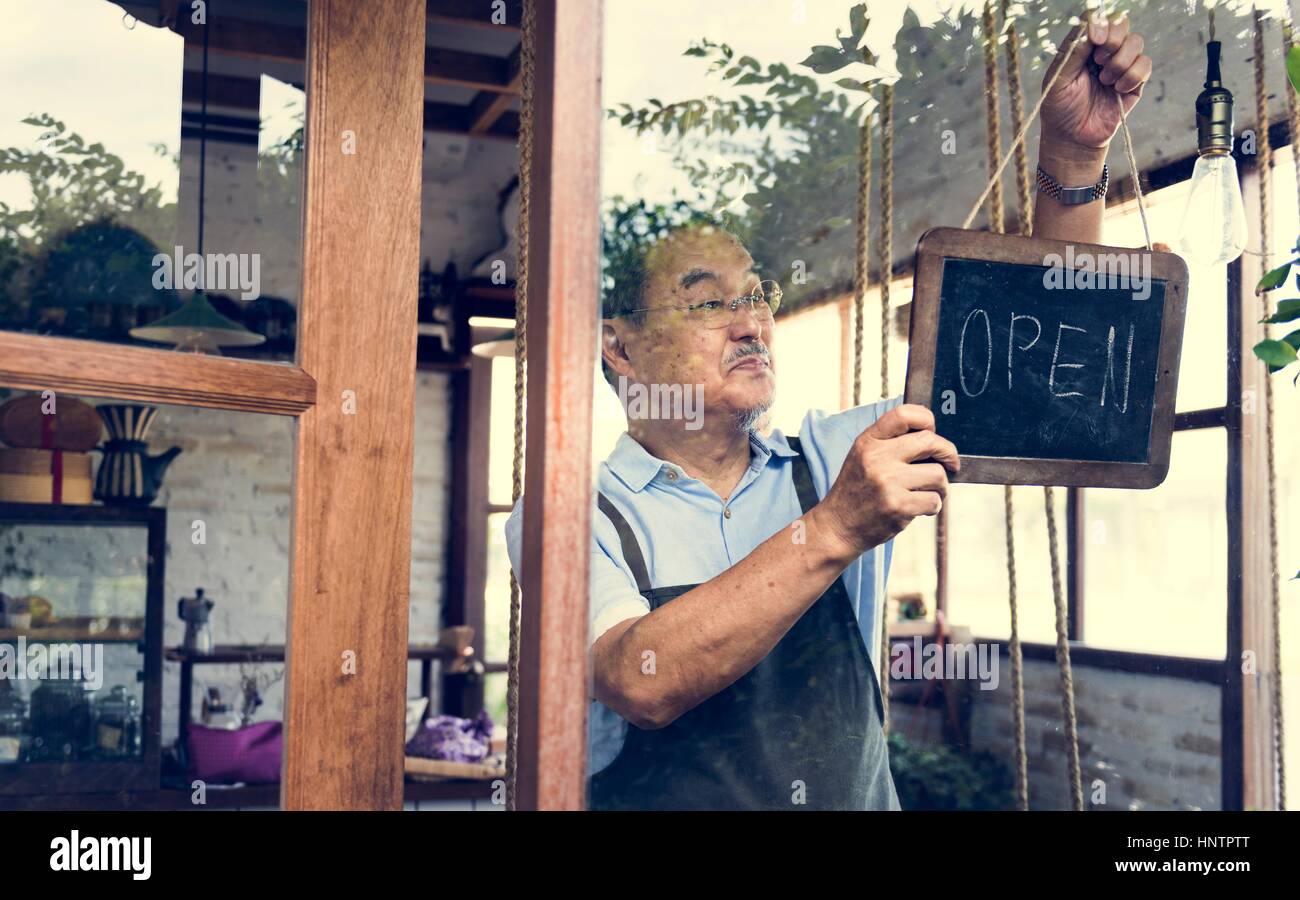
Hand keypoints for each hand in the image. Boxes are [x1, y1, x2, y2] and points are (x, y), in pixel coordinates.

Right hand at [812, 404, 959, 559]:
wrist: (838, 526)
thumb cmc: (856, 490)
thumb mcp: (862, 456)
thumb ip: (890, 442)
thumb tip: (933, 435)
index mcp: (868, 442)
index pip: (904, 414)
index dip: (926, 419)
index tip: (932, 432)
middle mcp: (877, 458)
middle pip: (929, 442)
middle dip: (948, 453)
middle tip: (951, 463)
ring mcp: (887, 483)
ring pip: (938, 474)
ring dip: (941, 486)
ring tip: (928, 492)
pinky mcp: (898, 507)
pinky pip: (934, 501)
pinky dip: (933, 506)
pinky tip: (919, 508)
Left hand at [1040, 11, 1152, 154]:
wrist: (1073, 138)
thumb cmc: (1060, 108)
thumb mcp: (1058, 78)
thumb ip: (1074, 52)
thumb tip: (1092, 29)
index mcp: (1083, 46)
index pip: (1096, 18)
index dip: (1100, 21)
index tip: (1095, 40)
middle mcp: (1103, 51)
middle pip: (1121, 23)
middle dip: (1113, 39)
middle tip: (1099, 61)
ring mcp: (1121, 64)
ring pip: (1135, 42)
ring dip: (1120, 61)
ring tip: (1104, 81)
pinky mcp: (1135, 81)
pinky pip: (1145, 64)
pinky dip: (1132, 75)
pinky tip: (1118, 89)